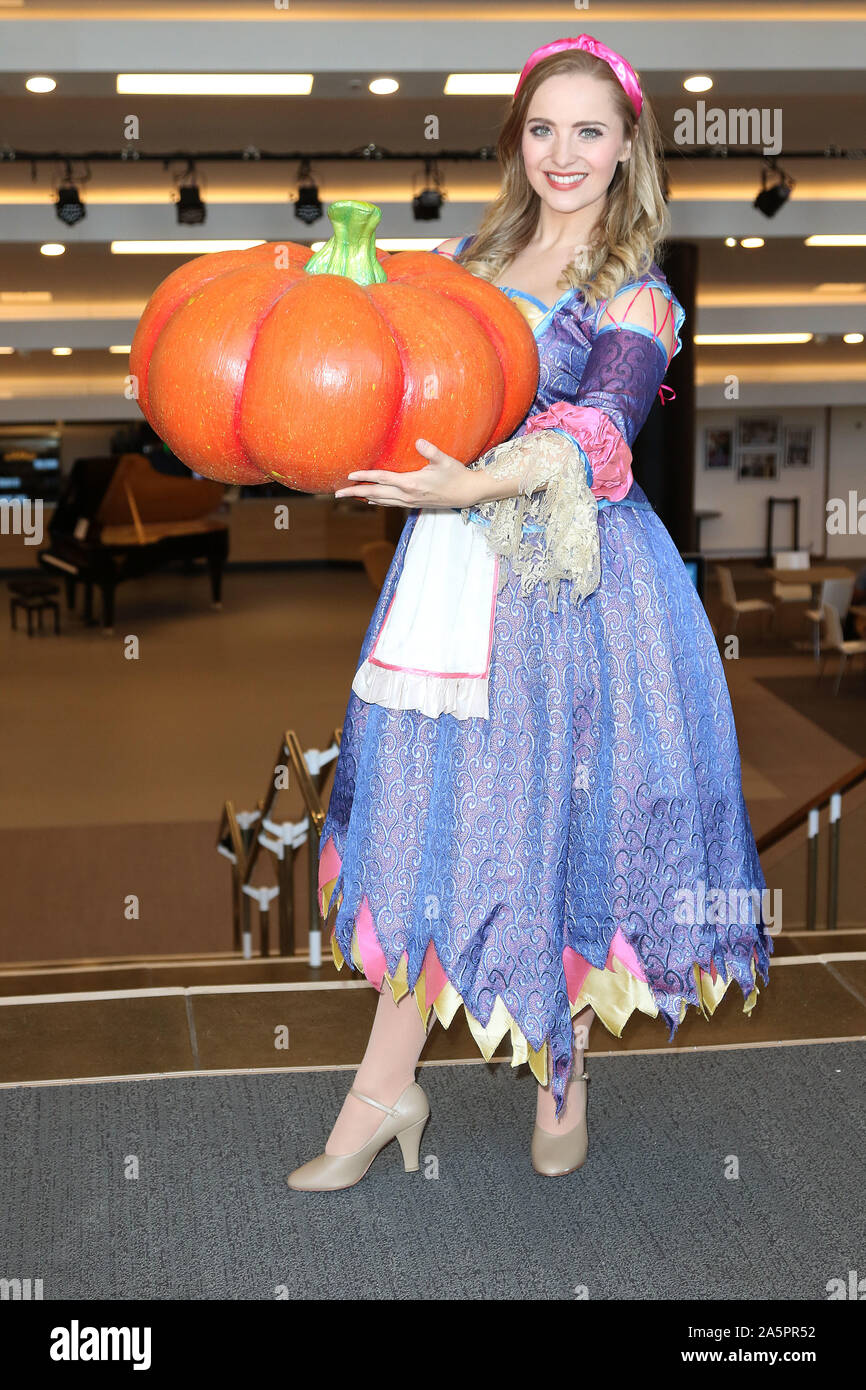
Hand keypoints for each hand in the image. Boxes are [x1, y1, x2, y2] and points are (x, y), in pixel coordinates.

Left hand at [333, 439, 484, 508]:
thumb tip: (419, 442)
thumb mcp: (446, 461)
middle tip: (337, 493)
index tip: (349, 475)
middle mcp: (407, 495)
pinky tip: (370, 500)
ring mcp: (409, 501)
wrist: (467, 494)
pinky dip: (377, 501)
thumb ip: (431, 451)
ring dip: (363, 498)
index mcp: (411, 484)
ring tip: (348, 496)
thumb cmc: (456, 474)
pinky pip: (389, 503)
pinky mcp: (413, 503)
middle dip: (355, 493)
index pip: (382, 479)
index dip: (365, 477)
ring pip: (380, 500)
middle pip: (375, 494)